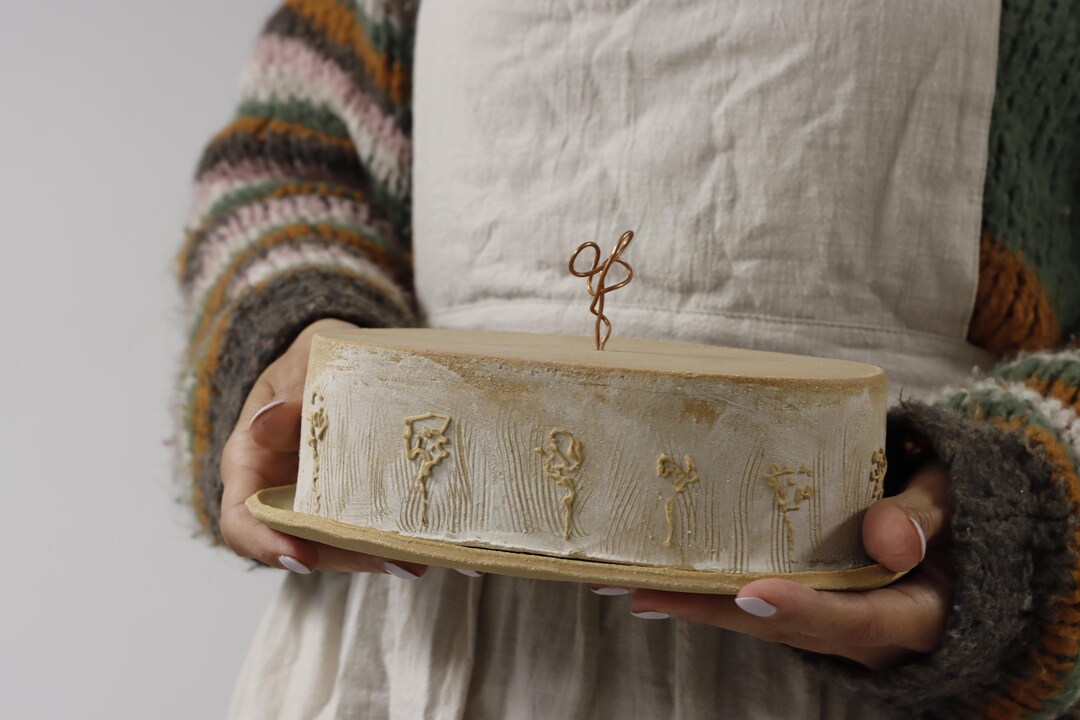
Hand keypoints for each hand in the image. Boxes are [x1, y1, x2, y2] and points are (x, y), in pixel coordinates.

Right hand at [219, 318, 426, 577]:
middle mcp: (281, 494)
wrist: (340, 358)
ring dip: (383, 554)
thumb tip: (267, 423)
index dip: (265, 543)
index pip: (241, 519)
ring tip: (426, 557)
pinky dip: (402, 539)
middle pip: (303, 543)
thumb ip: (289, 392)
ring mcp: (319, 504)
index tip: (301, 555)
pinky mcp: (356, 505)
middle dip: (349, 557)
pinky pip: (373, 529)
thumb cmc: (310, 360)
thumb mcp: (299, 364)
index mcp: (250, 463)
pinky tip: (440, 546)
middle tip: (398, 560)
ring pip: (343, 545)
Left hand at [628, 462, 951, 669]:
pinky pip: (761, 607)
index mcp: (917, 615)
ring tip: (631, 585)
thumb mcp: (960, 508)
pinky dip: (715, 595)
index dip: (803, 607)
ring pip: (762, 621)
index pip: (856, 617)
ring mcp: (839, 628)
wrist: (970, 551)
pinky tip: (667, 581)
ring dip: (697, 604)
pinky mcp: (818, 613)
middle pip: (783, 626)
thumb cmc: (963, 518)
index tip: (752, 589)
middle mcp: (869, 634)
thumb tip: (887, 533)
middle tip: (643, 590)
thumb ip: (925, 516)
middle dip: (711, 609)